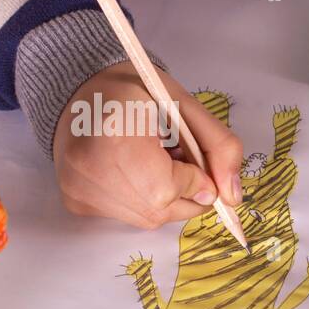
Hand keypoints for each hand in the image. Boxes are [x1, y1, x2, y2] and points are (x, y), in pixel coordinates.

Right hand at [53, 62, 243, 227]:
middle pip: (160, 211)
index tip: (185, 153)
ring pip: (145, 219)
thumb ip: (219, 147)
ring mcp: (80, 191)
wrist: (79, 90)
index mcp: (117, 137)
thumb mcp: (185, 106)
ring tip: (150, 163)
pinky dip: (139, 199)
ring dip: (162, 198)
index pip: (172, 187)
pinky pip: (125, 215)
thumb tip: (232, 197)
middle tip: (172, 159)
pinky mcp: (76, 202)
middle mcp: (90, 171)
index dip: (193, 175)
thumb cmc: (134, 92)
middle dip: (182, 192)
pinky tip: (129, 171)